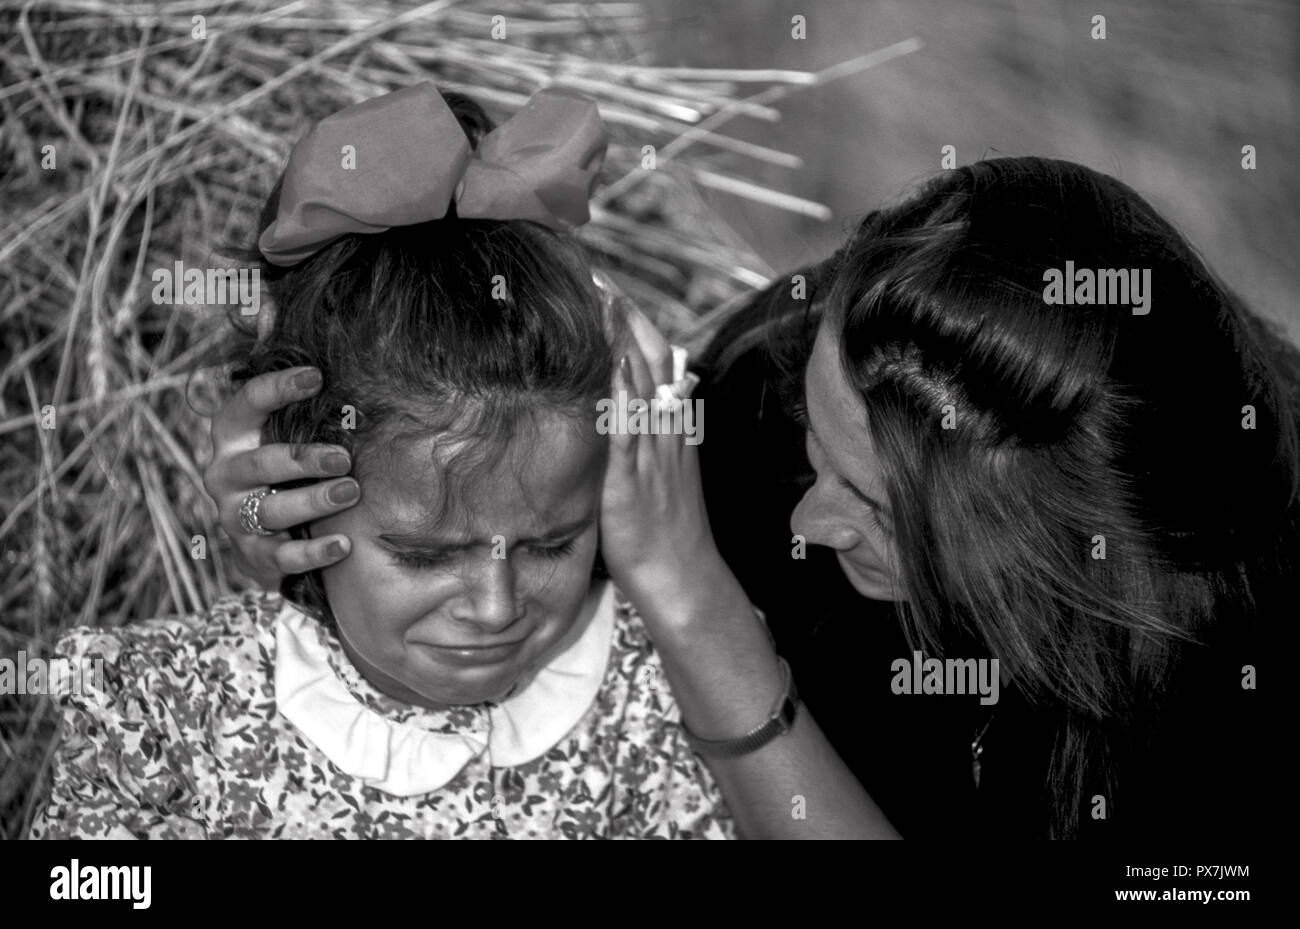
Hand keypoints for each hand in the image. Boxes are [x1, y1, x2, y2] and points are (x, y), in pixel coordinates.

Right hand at [202, 366, 358, 587]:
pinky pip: (282, 556)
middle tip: (344, 458)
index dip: (278, 388)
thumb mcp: (287, 437)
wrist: (264, 540)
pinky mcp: (251, 554)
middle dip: (304, 459)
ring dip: (313, 500)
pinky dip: (313, 552)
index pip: (246, 404)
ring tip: (350, 492)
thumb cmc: (287, 471)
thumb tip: (361, 380)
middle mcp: (226, 474)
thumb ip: (307, 415)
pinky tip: (344, 544)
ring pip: (271, 509)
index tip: (316, 377)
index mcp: (233, 436)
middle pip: (262, 463)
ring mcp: (234, 516)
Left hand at [599, 308, 729, 625]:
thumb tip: (666, 394)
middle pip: (651, 363)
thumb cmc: (667, 532)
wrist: (684, 579)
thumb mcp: (669, 472)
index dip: (636, 325)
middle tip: (600, 279)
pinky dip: (619, 399)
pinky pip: (627, 434)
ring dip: (621, 344)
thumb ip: (661, 433)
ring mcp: (652, 457)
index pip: (658, 364)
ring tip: (602, 303)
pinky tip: (609, 369)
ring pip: (641, 389)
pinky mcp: (632, 483)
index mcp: (672, 431)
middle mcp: (666, 435)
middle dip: (626, 319)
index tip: (612, 290)